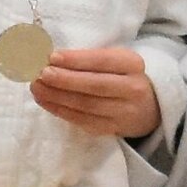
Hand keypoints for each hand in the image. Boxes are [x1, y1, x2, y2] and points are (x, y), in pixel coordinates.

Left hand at [30, 45, 160, 137]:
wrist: (149, 106)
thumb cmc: (123, 76)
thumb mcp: (116, 60)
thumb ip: (90, 59)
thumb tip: (50, 58)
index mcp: (133, 64)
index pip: (102, 61)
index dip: (76, 60)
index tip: (52, 57)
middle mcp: (132, 89)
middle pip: (94, 85)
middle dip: (63, 80)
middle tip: (40, 74)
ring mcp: (124, 112)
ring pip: (86, 105)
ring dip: (57, 96)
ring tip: (37, 87)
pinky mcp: (113, 129)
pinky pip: (83, 120)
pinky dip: (61, 111)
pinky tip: (46, 102)